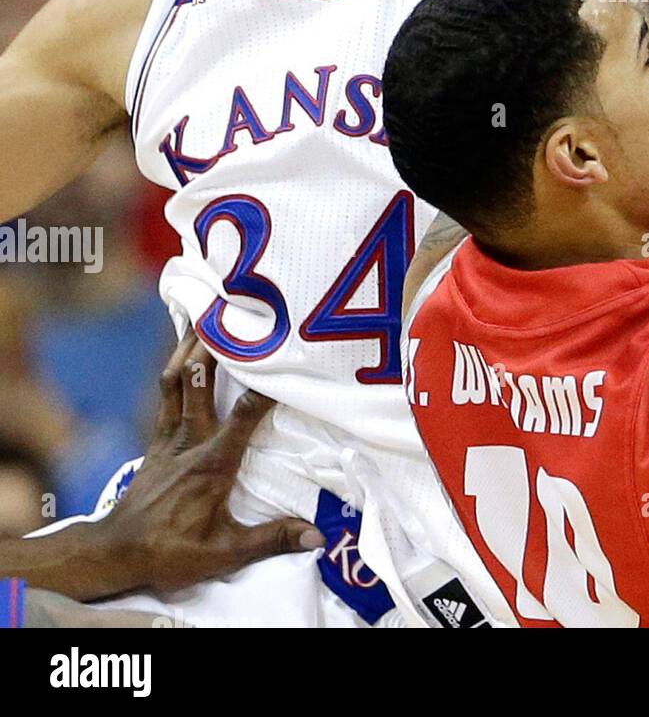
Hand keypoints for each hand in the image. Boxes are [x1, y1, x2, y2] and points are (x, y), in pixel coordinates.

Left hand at [94, 334, 323, 595]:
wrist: (115, 553)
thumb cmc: (172, 551)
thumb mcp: (224, 553)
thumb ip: (270, 539)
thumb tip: (318, 538)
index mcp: (212, 462)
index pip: (244, 416)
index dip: (266, 387)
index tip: (287, 360)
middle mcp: (189, 440)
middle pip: (199, 381)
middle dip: (212, 345)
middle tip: (228, 310)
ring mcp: (169, 436)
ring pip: (177, 380)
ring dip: (189, 347)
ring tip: (202, 313)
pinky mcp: (157, 438)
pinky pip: (167, 393)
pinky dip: (177, 367)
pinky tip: (184, 350)